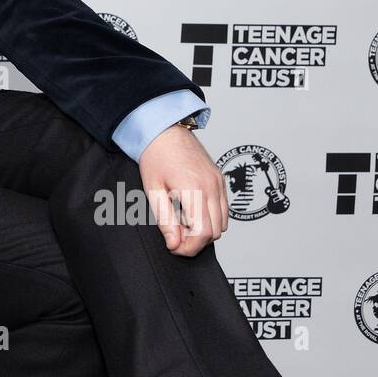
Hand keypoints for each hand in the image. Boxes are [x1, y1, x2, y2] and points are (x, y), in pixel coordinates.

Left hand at [137, 125, 226, 256]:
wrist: (164, 129)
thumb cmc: (155, 155)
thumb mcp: (153, 190)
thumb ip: (165, 220)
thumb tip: (174, 243)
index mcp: (194, 190)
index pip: (203, 233)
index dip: (189, 247)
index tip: (175, 247)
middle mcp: (212, 187)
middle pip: (215, 231)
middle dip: (196, 240)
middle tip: (175, 235)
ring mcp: (219, 182)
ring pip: (223, 222)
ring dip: (205, 230)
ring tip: (182, 221)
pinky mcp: (220, 179)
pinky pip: (223, 208)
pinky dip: (211, 217)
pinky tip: (192, 210)